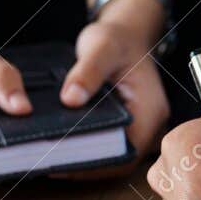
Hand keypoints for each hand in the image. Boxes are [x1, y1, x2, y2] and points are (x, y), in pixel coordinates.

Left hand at [61, 0, 170, 168]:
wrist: (126, 33)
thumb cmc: (118, 39)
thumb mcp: (102, 46)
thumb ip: (87, 72)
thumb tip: (70, 100)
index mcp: (149, 110)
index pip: (127, 152)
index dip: (97, 164)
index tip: (65, 164)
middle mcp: (148, 124)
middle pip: (119, 159)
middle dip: (87, 166)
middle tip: (50, 165)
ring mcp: (137, 127)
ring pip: (113, 155)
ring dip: (85, 160)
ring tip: (50, 159)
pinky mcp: (124, 126)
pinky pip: (107, 145)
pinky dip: (85, 148)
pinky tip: (61, 146)